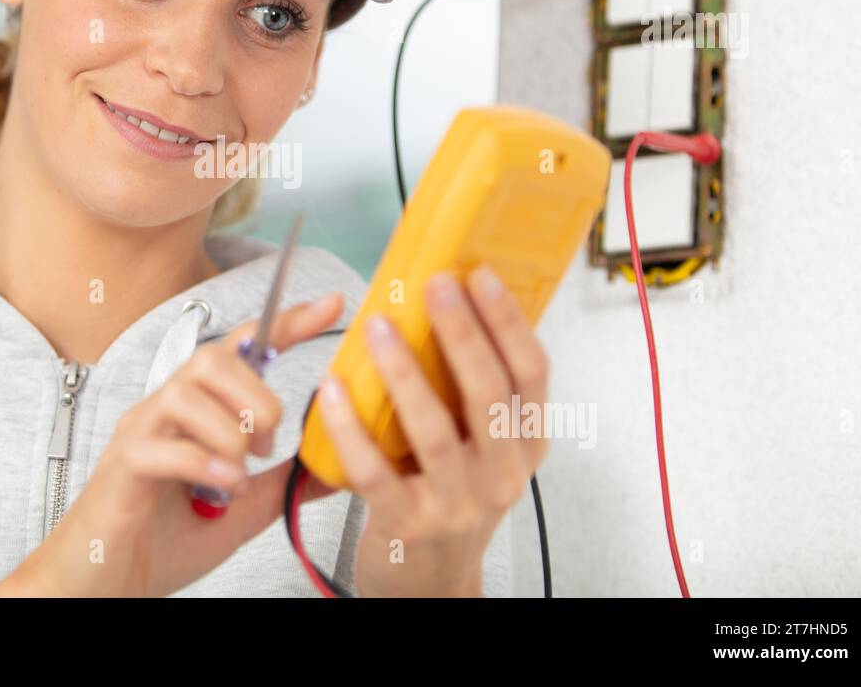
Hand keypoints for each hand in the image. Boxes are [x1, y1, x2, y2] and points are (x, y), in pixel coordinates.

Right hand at [0, 291, 344, 597]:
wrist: (106, 583)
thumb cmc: (161, 541)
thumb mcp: (242, 513)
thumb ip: (281, 485)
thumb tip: (332, 469)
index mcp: (195, 413)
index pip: (240, 350)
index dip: (284, 324)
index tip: (331, 305)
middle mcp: (164, 412)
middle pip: (210, 359)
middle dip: (255, 395)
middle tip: (266, 443)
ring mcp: (139, 435)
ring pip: (184, 393)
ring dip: (228, 431)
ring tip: (238, 473)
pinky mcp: (121, 468)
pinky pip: (161, 446)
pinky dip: (202, 464)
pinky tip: (222, 486)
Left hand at [314, 264, 549, 596]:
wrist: (429, 584)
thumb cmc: (450, 500)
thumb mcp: (480, 449)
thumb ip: (470, 394)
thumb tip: (444, 308)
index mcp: (523, 446)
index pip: (530, 375)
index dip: (509, 322)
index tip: (483, 276)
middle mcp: (500, 475)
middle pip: (489, 394)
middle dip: (463, 332)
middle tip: (435, 286)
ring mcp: (455, 503)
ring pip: (435, 429)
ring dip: (405, 372)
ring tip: (380, 327)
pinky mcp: (407, 525)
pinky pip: (374, 470)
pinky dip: (350, 428)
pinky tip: (331, 391)